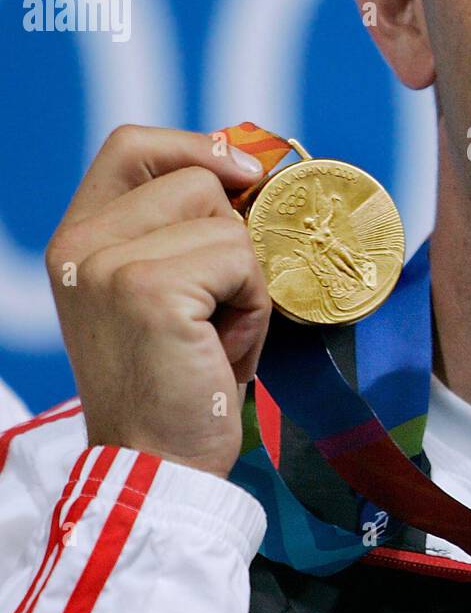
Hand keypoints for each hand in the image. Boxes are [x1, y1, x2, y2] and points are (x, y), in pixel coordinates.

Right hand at [45, 124, 272, 477]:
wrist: (155, 466)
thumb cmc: (175, 385)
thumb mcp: (163, 294)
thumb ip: (180, 232)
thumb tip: (247, 166)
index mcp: (76, 240)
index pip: (132, 146)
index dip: (195, 146)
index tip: (244, 173)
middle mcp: (80, 245)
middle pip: (197, 179)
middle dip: (232, 238)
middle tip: (216, 308)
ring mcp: (109, 264)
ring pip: (227, 222)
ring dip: (245, 280)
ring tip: (216, 336)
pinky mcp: (148, 290)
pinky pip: (241, 261)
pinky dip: (252, 308)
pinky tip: (222, 350)